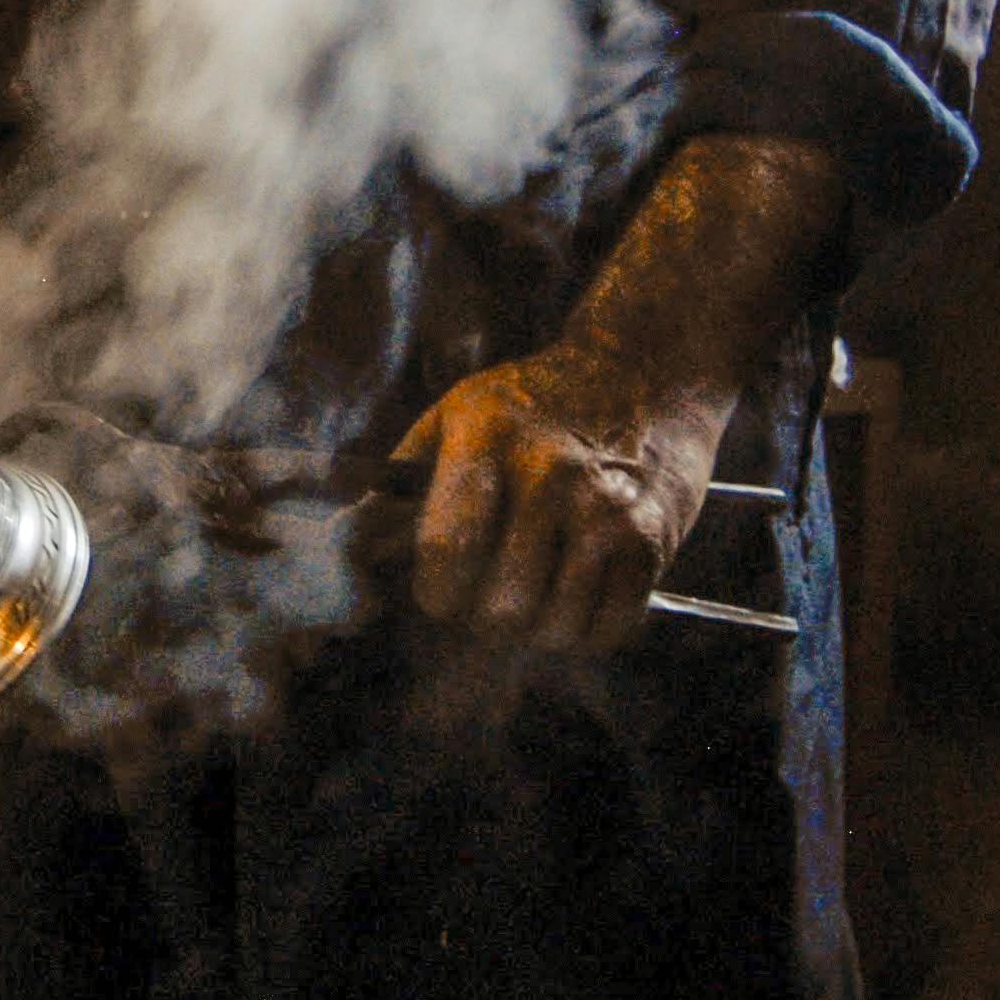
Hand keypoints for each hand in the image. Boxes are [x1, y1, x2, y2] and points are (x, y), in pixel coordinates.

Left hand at [396, 341, 726, 651]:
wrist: (647, 368)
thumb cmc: (536, 400)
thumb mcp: (459, 412)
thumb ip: (402, 477)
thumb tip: (347, 540)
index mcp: (487, 440)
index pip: (445, 549)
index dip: (436, 591)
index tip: (443, 590)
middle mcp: (549, 475)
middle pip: (500, 607)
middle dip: (487, 616)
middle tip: (494, 593)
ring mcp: (606, 510)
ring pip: (555, 628)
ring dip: (539, 627)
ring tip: (539, 589)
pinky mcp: (652, 539)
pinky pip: (609, 630)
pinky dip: (587, 631)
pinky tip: (579, 593)